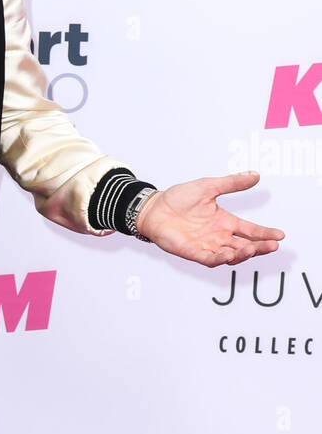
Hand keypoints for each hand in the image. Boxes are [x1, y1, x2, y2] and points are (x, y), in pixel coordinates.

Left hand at [134, 172, 283, 266]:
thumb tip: (254, 175)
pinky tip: (228, 255)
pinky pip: (209, 259)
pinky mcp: (192, 252)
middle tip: (273, 245)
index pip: (249, 230)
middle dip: (259, 247)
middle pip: (244, 246)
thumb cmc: (178, 198)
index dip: (264, 234)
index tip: (280, 235)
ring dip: (242, 254)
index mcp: (224, 222)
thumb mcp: (209, 187)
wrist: (154, 208)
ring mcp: (206, 246)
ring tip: (252, 249)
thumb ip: (232, 183)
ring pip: (230, 255)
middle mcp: (218, 236)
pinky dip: (219, 259)